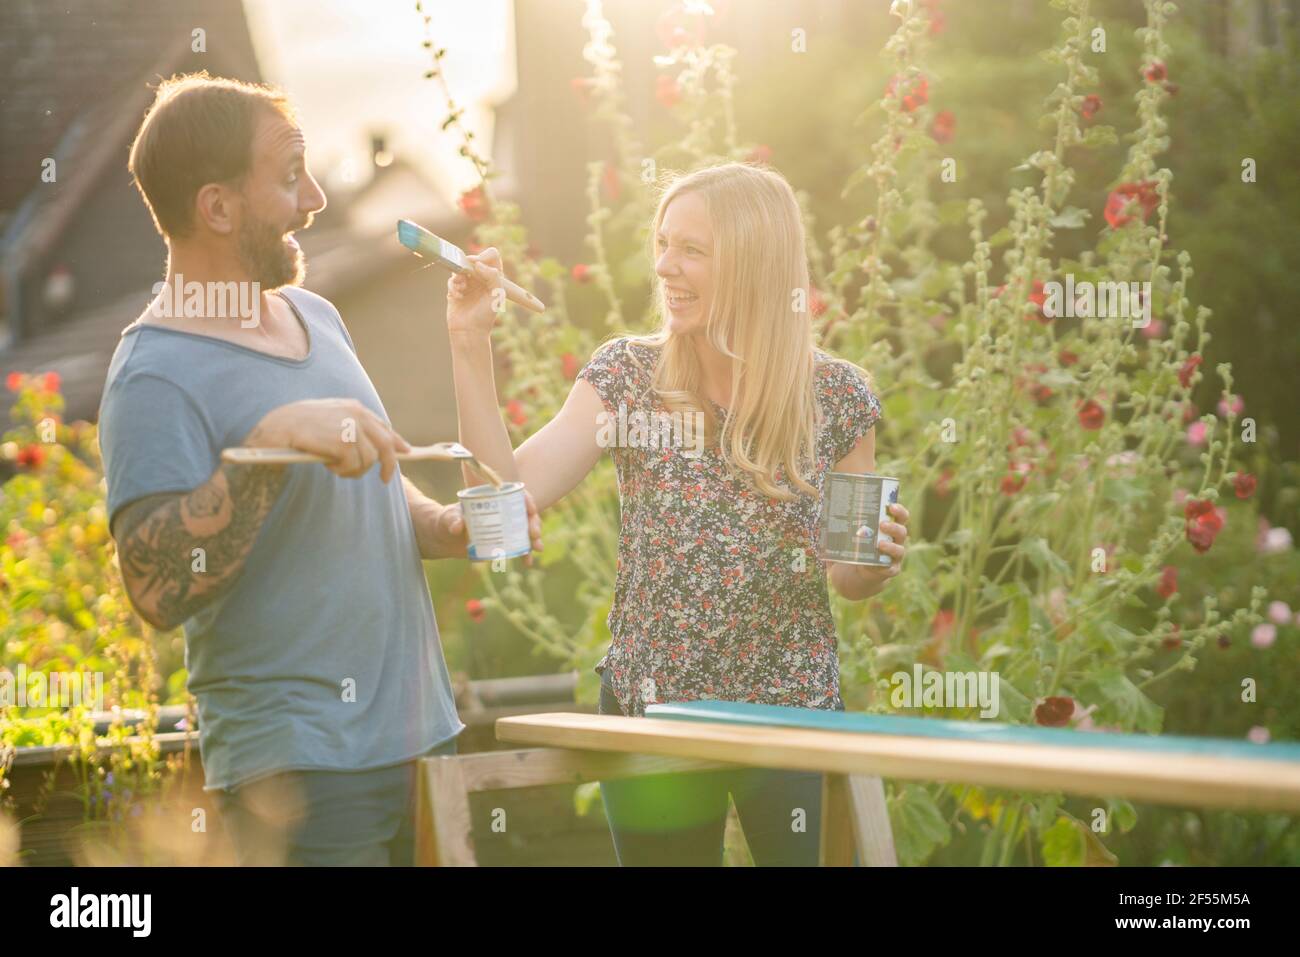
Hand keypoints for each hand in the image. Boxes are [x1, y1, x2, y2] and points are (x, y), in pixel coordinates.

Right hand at [245, 398, 410, 481]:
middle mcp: (356, 414)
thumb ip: (349, 429)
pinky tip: (326, 465)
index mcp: (353, 407)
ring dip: (352, 470)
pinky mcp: (344, 441)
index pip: (382, 427)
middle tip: (384, 480)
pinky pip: (353, 466)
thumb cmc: (295, 428)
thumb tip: (370, 448)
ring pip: (367, 460)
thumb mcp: (327, 422)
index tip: (404, 451)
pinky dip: (341, 470)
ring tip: (333, 467)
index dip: (394, 441)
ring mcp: (351, 427)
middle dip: (388, 465)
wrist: (276, 429)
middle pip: (385, 445)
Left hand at [423, 488, 544, 561]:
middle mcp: (503, 512)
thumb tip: (457, 527)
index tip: (531, 510)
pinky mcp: (502, 543)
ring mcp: (504, 528)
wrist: (443, 537)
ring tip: (536, 549)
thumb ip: (452, 520)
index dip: (527, 500)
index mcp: (493, 499)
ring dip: (534, 540)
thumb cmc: (447, 520)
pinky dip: (524, 554)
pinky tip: (527, 562)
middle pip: (525, 514)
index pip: (516, 495)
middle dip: (534, 523)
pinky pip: (518, 547)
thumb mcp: (449, 517)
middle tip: (534, 534)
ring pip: (525, 532)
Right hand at [446, 247, 504, 339]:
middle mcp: (480, 278)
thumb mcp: (496, 296)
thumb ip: (493, 277)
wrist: (469, 332)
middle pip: (473, 259)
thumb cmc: (485, 316)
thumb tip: (479, 263)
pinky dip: (453, 286)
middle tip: (467, 273)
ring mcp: (467, 283)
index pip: (492, 256)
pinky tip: (458, 296)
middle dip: (469, 265)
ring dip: (460, 276)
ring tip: (462, 288)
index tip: (479, 264)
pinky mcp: (455, 290)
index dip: (485, 256)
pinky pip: (452, 280)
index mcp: (493, 278)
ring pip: (460, 267)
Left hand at [836, 502, 909, 597]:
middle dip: (893, 527)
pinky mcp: (891, 570)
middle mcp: (896, 540)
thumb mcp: (851, 533)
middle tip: (881, 524)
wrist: (858, 572)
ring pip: (899, 550)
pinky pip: (890, 568)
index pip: (900, 516)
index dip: (899, 510)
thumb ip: (842, 521)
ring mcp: (895, 556)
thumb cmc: (857, 546)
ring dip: (890, 546)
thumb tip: (824, 507)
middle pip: (901, 531)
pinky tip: (878, 564)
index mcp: (889, 527)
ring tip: (879, 543)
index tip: (891, 505)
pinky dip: (884, 566)